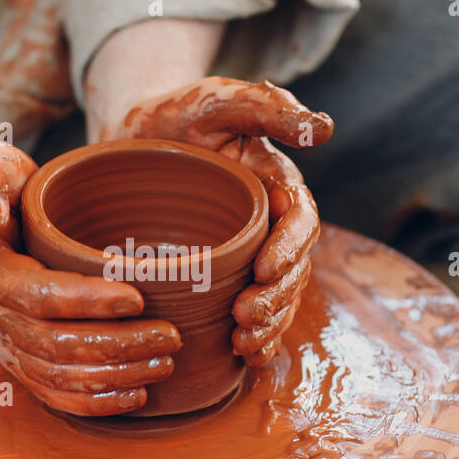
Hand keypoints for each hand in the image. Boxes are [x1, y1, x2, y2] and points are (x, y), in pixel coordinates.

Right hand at [0, 139, 181, 415]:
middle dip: (115, 347)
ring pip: (56, 376)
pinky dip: (93, 403)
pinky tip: (134, 396)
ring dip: (113, 378)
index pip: (36, 295)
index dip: (86, 302)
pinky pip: (52, 393)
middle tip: (170, 336)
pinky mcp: (18, 359)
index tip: (137, 298)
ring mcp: (2, 342)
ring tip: (163, 363)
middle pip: (52, 345)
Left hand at [101, 77, 328, 366]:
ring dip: (269, 324)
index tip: (263, 269)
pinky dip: (256, 337)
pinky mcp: (226, 275)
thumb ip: (267, 106)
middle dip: (276, 297)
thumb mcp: (219, 100)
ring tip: (244, 344)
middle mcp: (271, 222)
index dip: (289, 248)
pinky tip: (245, 358)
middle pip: (293, 268)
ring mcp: (250, 251)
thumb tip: (324, 129)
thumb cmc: (178, 112)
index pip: (299, 219)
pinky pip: (254, 310)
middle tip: (244, 317)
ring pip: (277, 295)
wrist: (134, 136)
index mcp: (276, 182)